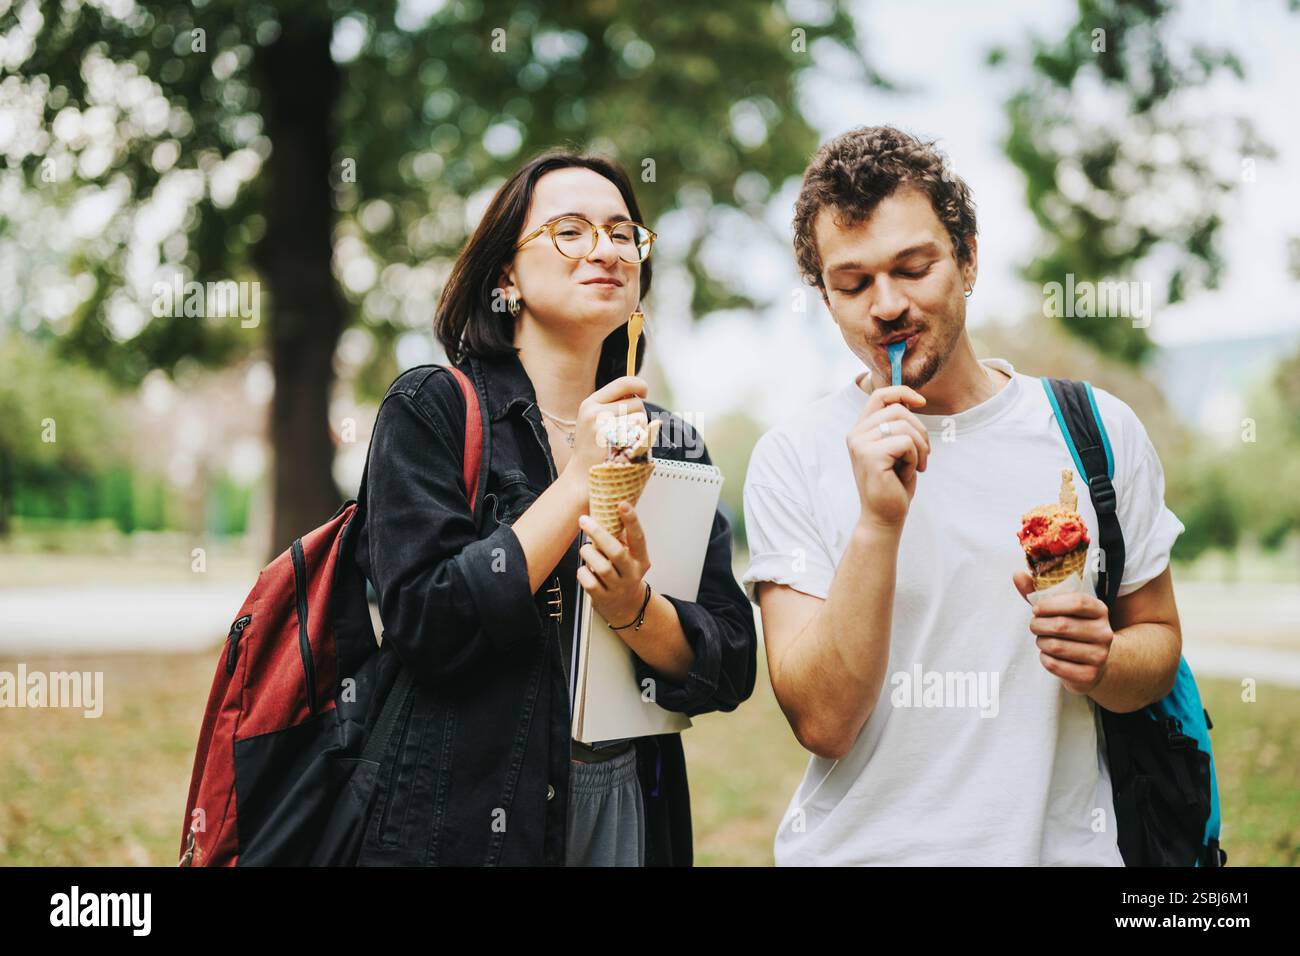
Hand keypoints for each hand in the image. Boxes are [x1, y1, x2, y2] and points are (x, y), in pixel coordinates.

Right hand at [560, 376, 649, 489]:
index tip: (644, 392)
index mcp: (590, 403)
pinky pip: (640, 433)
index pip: (622, 383)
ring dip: (640, 429)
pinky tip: (627, 448)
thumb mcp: (594, 421)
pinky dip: (640, 440)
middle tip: (628, 430)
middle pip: (636, 402)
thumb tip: (639, 391)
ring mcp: (602, 426)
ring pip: (641, 418)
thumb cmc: (593, 449)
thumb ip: (613, 405)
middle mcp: (594, 411)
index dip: (639, 384)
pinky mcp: (612, 441)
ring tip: (625, 441)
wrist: (581, 476)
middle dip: (639, 415)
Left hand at [577, 503, 651, 627]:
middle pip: (616, 552)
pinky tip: (585, 568)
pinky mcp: (603, 598)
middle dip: (599, 534)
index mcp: (640, 559)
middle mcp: (632, 573)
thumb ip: (621, 538)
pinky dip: (583, 571)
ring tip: (586, 548)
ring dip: (588, 553)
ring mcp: (618, 588)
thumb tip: (606, 511)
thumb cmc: (624, 573)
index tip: (622, 504)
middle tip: (585, 520)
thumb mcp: (630, 556)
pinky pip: (589, 581)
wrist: (626, 607)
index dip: (631, 521)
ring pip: (601, 567)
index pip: (639, 538)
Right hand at [846, 384, 929, 531]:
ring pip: (905, 426)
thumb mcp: (896, 449)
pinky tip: (906, 473)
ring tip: (916, 466)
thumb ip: (897, 426)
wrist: (884, 516)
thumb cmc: (893, 484)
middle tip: (924, 454)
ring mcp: (860, 444)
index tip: (922, 402)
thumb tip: (912, 400)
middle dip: (920, 430)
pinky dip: (915, 458)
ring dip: (920, 447)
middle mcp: (856, 434)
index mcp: (861, 430)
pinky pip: (906, 443)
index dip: (902, 392)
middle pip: (898, 409)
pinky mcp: (870, 456)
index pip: (880, 395)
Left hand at [1013, 572, 1112, 694]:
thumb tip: (1017, 574)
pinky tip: (1048, 655)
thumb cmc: (1071, 628)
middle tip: (1034, 625)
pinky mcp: (1090, 675)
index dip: (1051, 604)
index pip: (1077, 602)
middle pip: (1062, 625)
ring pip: (1056, 646)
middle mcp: (1105, 632)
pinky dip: (1044, 658)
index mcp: (1099, 609)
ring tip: (1042, 640)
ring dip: (1040, 642)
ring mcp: (1100, 655)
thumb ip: (1037, 592)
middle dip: (1039, 625)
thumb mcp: (1059, 608)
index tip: (1036, 608)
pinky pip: (1054, 665)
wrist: (1093, 661)